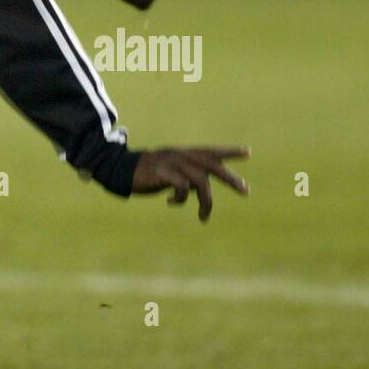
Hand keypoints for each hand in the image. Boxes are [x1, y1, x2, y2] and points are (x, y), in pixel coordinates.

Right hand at [131, 146, 248, 221]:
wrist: (121, 169)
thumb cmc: (149, 173)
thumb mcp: (171, 173)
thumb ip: (187, 177)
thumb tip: (201, 192)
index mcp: (184, 154)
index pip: (210, 151)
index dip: (229, 152)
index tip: (247, 153)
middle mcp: (181, 155)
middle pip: (212, 165)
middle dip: (230, 178)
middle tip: (245, 191)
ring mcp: (171, 162)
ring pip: (200, 181)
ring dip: (206, 202)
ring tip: (203, 217)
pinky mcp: (162, 172)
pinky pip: (181, 187)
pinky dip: (181, 199)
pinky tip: (170, 202)